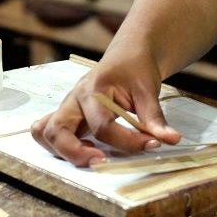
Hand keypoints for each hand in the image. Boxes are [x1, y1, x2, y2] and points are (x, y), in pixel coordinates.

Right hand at [30, 57, 182, 165]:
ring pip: (45, 133)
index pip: (103, 126)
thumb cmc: (136, 68)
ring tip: (93, 157)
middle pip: (57, 131)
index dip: (127, 141)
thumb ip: (155, 117)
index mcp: (93, 90)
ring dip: (63, 151)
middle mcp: (74, 100)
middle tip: (103, 162)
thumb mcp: (148, 89)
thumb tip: (171, 140)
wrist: (128, 54)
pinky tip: (84, 151)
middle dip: (76, 153)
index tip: (151, 145)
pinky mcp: (67, 116)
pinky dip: (58, 147)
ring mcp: (67, 108)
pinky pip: (47, 132)